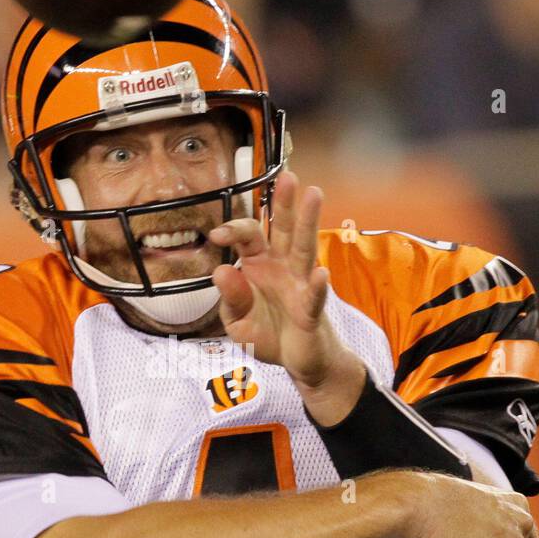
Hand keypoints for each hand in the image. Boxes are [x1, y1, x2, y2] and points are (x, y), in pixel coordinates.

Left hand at [209, 170, 365, 423]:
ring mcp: (300, 284)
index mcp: (258, 263)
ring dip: (308, 223)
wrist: (296, 361)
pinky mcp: (311, 309)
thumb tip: (221, 270)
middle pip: (283, 229)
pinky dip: (317, 286)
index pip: (247, 235)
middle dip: (284, 203)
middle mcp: (281, 266)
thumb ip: (230, 298)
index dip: (233, 230)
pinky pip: (314, 296)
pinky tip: (320, 274)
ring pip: (303, 249)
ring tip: (314, 195)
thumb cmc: (267, 333)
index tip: (217, 236)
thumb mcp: (237, 321)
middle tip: (287, 176)